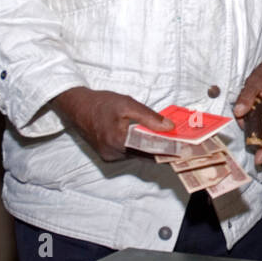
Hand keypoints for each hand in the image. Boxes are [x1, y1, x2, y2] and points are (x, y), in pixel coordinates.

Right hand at [52, 86, 172, 160]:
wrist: (78, 107)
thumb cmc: (102, 103)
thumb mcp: (127, 104)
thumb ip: (149, 118)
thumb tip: (169, 128)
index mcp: (118, 141)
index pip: (149, 151)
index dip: (167, 151)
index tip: (183, 151)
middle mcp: (113, 153)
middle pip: (144, 155)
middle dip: (161, 149)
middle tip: (180, 147)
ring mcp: (109, 157)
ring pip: (137, 155)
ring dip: (150, 149)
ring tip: (168, 143)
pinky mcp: (107, 156)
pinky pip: (129, 153)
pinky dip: (139, 148)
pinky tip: (147, 141)